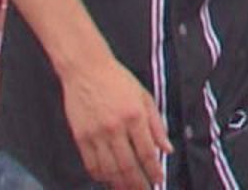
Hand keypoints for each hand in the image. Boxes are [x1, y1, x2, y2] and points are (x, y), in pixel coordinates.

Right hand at [61, 60, 170, 188]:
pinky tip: (108, 180)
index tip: (159, 181)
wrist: (86, 69)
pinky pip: (91, 163)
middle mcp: (116, 128)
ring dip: (120, 184)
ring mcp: (96, 134)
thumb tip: (167, 150)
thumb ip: (157, 125)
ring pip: (109, 169)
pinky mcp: (80, 136)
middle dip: (138, 183)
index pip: (147, 152)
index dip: (154, 171)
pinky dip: (100, 175)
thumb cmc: (118, 80)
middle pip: (128, 165)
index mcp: (135, 116)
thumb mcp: (145, 97)